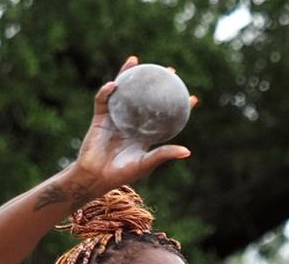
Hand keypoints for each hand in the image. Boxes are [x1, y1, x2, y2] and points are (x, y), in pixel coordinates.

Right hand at [65, 58, 194, 195]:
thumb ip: (164, 154)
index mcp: (144, 133)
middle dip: (155, 82)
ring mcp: (115, 118)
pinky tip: (114, 84)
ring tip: (135, 60)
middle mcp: (131, 122)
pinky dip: (107, 91)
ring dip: (127, 74)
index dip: (178, 107)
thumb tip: (187, 151)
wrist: (95, 177)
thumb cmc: (121, 174)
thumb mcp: (146, 163)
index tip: (192, 98)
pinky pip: (103, 100)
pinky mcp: (100, 118)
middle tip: (169, 70)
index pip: (163, 116)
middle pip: (144, 97)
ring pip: (122, 91)